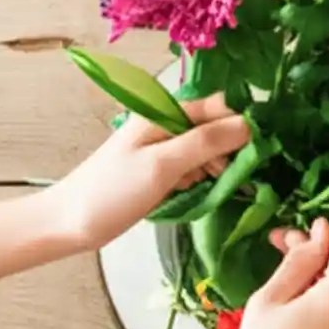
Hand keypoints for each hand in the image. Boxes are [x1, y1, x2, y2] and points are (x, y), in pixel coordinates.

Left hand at [45, 94, 249, 249]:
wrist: (68, 223)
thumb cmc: (111, 193)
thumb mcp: (163, 165)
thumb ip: (206, 142)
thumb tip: (249, 125)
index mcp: (161, 112)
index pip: (217, 104)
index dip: (241, 122)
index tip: (260, 148)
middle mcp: (164, 123)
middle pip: (215, 125)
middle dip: (232, 147)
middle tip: (233, 175)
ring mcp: (162, 146)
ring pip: (208, 147)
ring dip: (219, 165)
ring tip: (215, 186)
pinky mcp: (160, 168)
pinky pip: (195, 165)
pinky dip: (203, 177)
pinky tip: (198, 191)